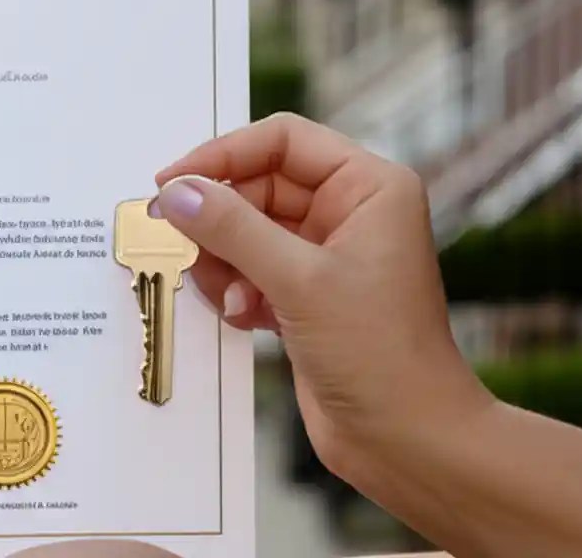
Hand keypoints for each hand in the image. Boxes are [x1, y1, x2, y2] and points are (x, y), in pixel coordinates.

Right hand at [150, 113, 493, 480]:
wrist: (408, 440)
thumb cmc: (382, 355)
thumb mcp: (299, 281)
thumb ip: (231, 229)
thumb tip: (177, 193)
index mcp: (368, 188)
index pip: (282, 141)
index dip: (223, 156)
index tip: (173, 183)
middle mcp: (349, 213)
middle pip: (256, 188)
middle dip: (219, 222)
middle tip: (183, 247)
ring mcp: (325, 257)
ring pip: (245, 232)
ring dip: (224, 263)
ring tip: (231, 298)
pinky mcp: (305, 297)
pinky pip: (248, 271)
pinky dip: (235, 290)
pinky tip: (245, 319)